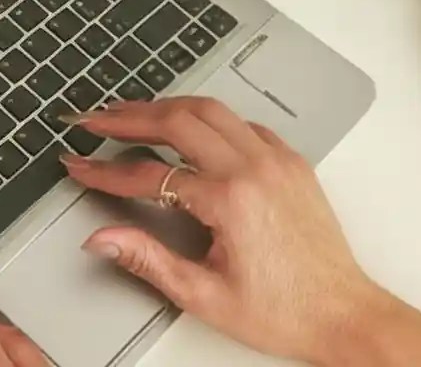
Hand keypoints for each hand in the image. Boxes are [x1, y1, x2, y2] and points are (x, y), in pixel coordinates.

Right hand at [61, 98, 382, 364]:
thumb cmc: (284, 311)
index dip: (105, 170)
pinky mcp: (292, 162)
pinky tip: (190, 126)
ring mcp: (277, 159)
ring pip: (212, 110)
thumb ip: (148, 260)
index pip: (150, 173)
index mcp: (231, 200)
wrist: (342, 313)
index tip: (78, 166)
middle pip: (179, 119)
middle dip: (128, 116)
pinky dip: (210, 117)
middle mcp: (255, 168)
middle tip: (93, 121)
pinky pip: (244, 123)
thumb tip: (103, 239)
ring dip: (167, 106)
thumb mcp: (204, 295)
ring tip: (130, 113)